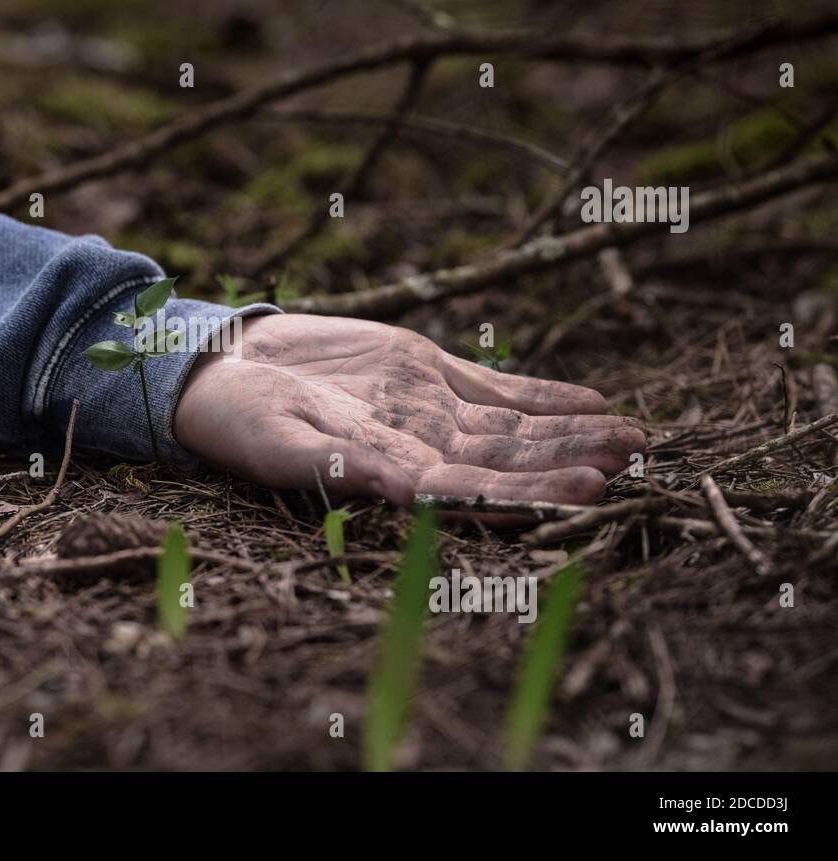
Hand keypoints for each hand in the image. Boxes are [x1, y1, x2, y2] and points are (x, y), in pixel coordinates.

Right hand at [173, 314, 644, 506]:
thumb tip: (411, 489)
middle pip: (510, 461)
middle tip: (636, 462)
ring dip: (572, 434)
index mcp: (391, 473)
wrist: (224, 370)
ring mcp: (428, 408)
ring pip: (514, 427)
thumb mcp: (280, 444)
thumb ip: (344, 466)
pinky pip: (496, 386)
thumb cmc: (237, 419)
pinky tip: (593, 400)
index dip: (533, 493)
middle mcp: (421, 446)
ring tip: (636, 437)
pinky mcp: (424, 368)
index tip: (590, 493)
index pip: (476, 491)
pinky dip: (543, 393)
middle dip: (570, 463)